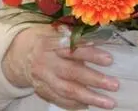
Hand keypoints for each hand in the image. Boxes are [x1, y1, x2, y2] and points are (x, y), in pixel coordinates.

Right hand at [1, 25, 117, 109]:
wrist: (22, 55)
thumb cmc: (49, 41)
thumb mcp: (57, 33)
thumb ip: (76, 37)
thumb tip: (102, 37)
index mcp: (51, 44)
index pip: (72, 49)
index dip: (90, 54)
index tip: (109, 59)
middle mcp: (47, 62)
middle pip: (71, 72)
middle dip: (94, 79)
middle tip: (114, 84)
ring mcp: (44, 79)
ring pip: (67, 90)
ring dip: (89, 97)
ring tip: (108, 102)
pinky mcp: (42, 91)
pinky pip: (59, 100)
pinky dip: (75, 104)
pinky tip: (89, 105)